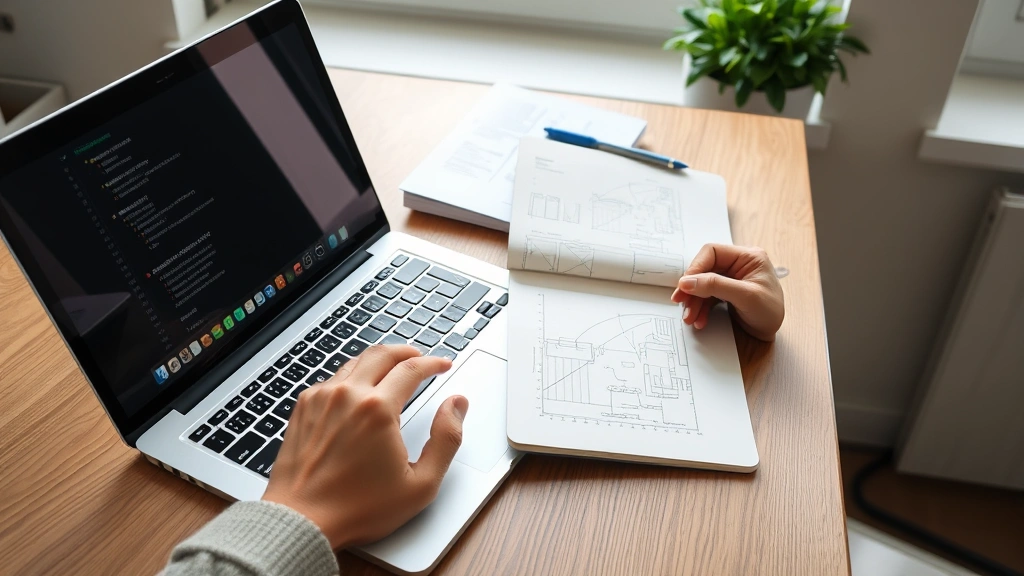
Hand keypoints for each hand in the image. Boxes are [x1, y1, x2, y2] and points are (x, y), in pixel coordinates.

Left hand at [262, 345, 466, 548]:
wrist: (302, 520)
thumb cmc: (357, 508)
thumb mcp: (420, 484)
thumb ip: (446, 439)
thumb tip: (456, 405)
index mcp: (378, 410)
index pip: (412, 368)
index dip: (433, 363)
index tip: (442, 365)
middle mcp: (348, 395)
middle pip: (382, 354)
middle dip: (406, 352)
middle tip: (419, 358)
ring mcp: (322, 398)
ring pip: (356, 362)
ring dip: (378, 361)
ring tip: (391, 370)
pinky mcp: (304, 407)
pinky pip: (333, 379)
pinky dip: (352, 377)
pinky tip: (360, 391)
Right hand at [670, 243, 784, 341]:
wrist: (774, 332)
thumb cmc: (770, 312)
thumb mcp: (745, 297)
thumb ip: (716, 286)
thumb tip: (687, 282)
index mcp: (747, 257)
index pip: (713, 252)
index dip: (696, 267)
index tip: (685, 285)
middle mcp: (738, 264)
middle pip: (704, 269)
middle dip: (692, 288)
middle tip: (681, 302)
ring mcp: (731, 279)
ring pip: (703, 284)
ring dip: (694, 301)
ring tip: (690, 318)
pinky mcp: (726, 292)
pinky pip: (706, 296)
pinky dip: (700, 308)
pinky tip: (699, 319)